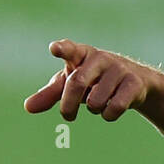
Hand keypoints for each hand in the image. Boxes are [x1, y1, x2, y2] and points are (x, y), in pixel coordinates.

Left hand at [24, 39, 151, 121]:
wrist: (135, 81)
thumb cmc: (94, 80)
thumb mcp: (70, 84)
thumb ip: (50, 94)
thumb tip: (27, 108)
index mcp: (81, 54)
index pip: (70, 49)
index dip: (62, 49)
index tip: (54, 48)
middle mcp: (100, 58)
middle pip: (77, 83)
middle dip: (69, 105)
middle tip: (68, 115)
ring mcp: (118, 69)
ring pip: (96, 101)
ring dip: (94, 109)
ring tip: (98, 102)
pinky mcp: (133, 83)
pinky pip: (114, 108)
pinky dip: (108, 115)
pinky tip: (111, 109)